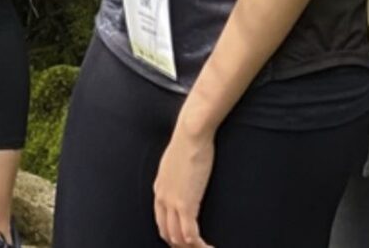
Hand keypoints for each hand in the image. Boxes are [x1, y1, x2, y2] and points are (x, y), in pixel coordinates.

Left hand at [153, 122, 215, 247]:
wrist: (191, 133)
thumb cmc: (188, 142)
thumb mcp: (176, 161)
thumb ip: (178, 173)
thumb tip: (185, 175)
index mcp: (159, 189)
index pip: (161, 222)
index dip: (173, 234)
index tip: (186, 240)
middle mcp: (162, 199)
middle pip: (167, 234)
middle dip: (180, 246)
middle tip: (196, 247)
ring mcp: (172, 202)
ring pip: (177, 238)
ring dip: (191, 247)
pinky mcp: (186, 203)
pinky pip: (190, 234)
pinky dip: (198, 244)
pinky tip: (208, 246)